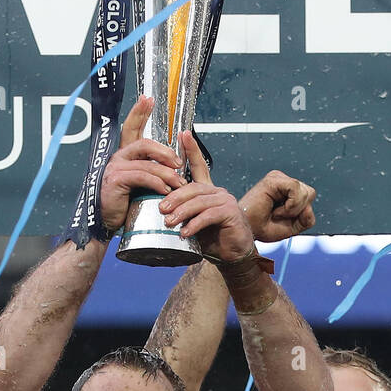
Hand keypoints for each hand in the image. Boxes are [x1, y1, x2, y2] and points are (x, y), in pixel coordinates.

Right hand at [99, 97, 185, 233]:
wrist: (106, 224)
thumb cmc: (124, 207)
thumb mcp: (140, 186)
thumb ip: (151, 172)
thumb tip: (174, 167)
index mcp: (123, 156)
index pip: (131, 128)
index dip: (139, 112)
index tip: (149, 98)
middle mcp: (118, 157)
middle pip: (144, 142)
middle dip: (165, 151)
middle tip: (179, 163)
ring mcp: (115, 167)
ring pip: (147, 161)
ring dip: (167, 173)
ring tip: (179, 183)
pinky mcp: (115, 180)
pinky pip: (142, 176)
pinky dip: (157, 183)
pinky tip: (165, 191)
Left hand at [158, 131, 255, 262]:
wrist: (232, 255)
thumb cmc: (211, 239)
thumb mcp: (192, 223)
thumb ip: (181, 213)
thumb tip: (159, 211)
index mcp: (207, 190)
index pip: (199, 166)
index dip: (191, 149)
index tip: (183, 134)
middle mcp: (217, 191)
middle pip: (192, 187)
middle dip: (175, 197)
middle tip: (161, 208)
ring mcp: (225, 200)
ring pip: (199, 201)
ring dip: (182, 212)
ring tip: (169, 222)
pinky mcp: (230, 213)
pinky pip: (209, 215)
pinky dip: (195, 224)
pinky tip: (185, 232)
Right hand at [239, 171, 316, 242]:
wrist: (246, 232)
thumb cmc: (263, 228)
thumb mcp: (293, 227)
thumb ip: (307, 219)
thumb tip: (309, 207)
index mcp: (287, 192)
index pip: (309, 197)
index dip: (302, 213)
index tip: (283, 219)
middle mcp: (283, 182)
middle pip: (310, 193)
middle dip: (299, 210)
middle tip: (279, 216)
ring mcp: (278, 178)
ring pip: (306, 192)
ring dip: (293, 209)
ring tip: (276, 213)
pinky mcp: (273, 179)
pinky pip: (296, 189)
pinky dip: (291, 205)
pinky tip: (277, 210)